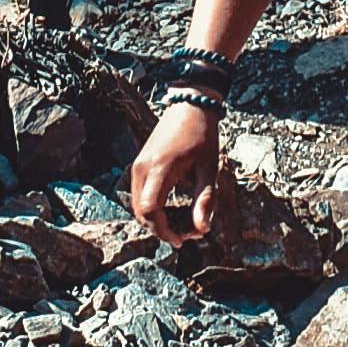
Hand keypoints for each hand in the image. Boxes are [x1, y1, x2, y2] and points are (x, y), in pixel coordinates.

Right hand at [130, 99, 223, 238]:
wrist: (190, 105)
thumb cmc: (202, 136)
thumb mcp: (209, 169)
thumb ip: (204, 200)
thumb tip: (202, 230)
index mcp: (160, 168)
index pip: (150, 210)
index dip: (163, 230)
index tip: (181, 240)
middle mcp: (143, 168)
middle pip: (141, 212)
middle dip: (161, 229)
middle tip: (186, 235)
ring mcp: (138, 165)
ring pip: (138, 205)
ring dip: (155, 220)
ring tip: (181, 224)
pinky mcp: (139, 164)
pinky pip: (140, 194)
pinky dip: (151, 207)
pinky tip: (171, 210)